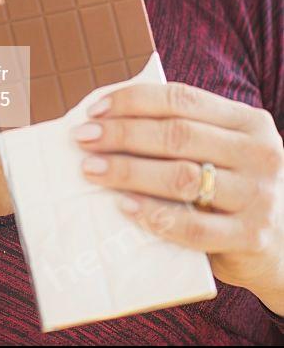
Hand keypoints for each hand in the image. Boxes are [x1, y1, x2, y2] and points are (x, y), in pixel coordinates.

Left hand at [70, 82, 283, 308]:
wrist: (282, 248)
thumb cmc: (233, 189)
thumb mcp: (223, 150)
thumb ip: (184, 133)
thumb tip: (107, 118)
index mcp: (249, 122)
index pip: (182, 99)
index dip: (134, 101)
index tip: (94, 109)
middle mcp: (260, 153)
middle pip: (177, 135)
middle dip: (122, 134)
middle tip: (83, 138)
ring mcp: (259, 196)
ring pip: (181, 177)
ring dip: (128, 172)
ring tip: (91, 170)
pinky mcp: (251, 236)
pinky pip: (191, 226)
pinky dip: (153, 215)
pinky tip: (124, 206)